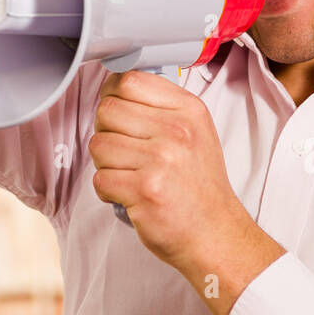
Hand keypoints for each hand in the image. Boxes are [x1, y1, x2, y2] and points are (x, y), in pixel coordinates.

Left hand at [90, 70, 251, 269]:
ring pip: (98, 144)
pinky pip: (100, 177)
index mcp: (188, 110)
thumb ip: (161, 107)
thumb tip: (116, 87)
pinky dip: (107, 189)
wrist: (215, 234)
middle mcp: (176, 131)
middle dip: (106, 131)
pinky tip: (128, 193)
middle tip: (124, 150)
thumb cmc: (199, 186)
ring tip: (128, 173)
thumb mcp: (195, 132)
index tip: (118, 111)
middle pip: (107, 110)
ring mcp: (161, 160)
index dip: (113, 95)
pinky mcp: (144, 190)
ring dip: (105, 163)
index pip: (130, 80)